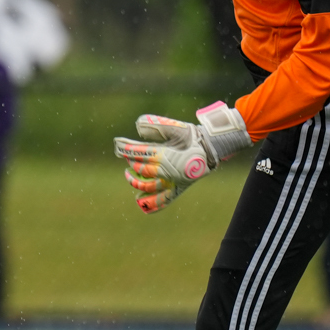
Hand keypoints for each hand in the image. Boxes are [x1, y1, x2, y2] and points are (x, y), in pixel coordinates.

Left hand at [111, 105, 251, 212]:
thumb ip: (156, 125)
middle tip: (124, 154)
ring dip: (135, 181)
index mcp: (163, 155)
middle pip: (141, 168)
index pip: (138, 152)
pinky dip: (152, 204)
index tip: (117, 144)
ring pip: (147, 186)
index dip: (125, 148)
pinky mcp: (177, 189)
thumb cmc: (193, 136)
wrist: (211, 149)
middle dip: (130, 160)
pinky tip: (142, 204)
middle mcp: (165, 171)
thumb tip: (137, 126)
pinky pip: (163, 201)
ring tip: (127, 174)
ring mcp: (171, 182)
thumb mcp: (175, 127)